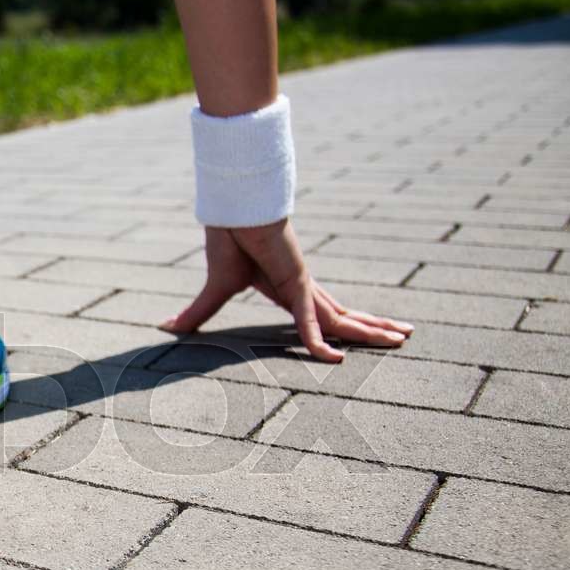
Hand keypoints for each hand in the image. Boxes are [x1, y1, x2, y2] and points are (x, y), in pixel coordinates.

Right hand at [160, 220, 412, 362]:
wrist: (233, 209)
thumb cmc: (227, 239)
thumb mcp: (214, 289)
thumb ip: (197, 314)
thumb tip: (165, 328)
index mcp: (288, 289)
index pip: (321, 314)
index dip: (341, 326)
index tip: (360, 334)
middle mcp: (303, 289)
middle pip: (344, 314)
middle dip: (373, 326)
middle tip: (403, 336)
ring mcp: (303, 286)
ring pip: (341, 318)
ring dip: (371, 330)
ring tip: (404, 338)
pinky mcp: (293, 285)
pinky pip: (307, 321)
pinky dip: (318, 341)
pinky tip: (334, 359)